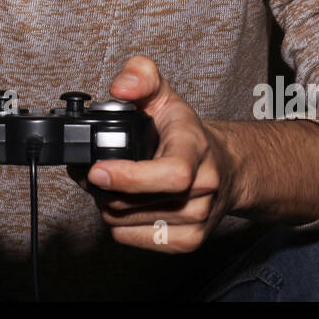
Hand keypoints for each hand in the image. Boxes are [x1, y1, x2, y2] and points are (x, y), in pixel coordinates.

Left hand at [68, 54, 235, 252]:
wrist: (226, 168)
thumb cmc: (188, 134)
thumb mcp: (165, 95)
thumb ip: (141, 76)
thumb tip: (121, 88)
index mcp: (196, 150)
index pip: (171, 174)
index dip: (129, 177)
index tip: (98, 170)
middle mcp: (202, 188)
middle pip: (134, 203)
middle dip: (101, 187)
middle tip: (92, 169)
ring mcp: (196, 219)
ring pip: (124, 222)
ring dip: (106, 203)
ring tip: (110, 182)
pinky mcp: (187, 242)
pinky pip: (130, 237)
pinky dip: (117, 222)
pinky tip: (125, 202)